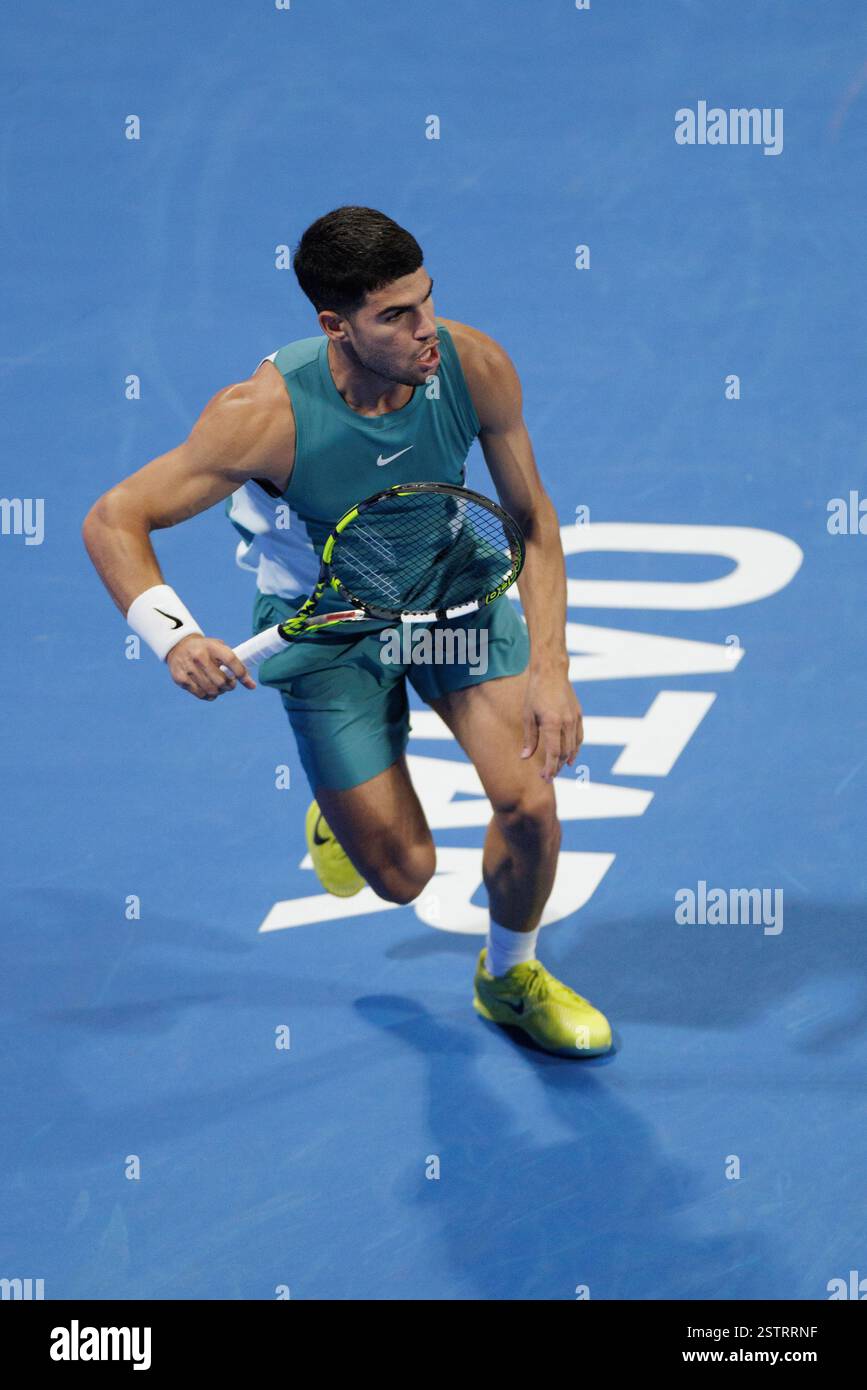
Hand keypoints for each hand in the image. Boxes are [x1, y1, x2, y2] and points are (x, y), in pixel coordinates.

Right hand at [166, 634, 255, 700]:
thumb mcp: (218, 647)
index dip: (242, 674)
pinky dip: (209, 696)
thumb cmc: (205, 649)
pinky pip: (201, 694)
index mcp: (211, 646)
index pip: (231, 660)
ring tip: (220, 687)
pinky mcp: (180, 679)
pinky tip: (209, 690)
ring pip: (212, 690)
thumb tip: (251, 684)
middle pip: (221, 680)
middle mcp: (199, 656)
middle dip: (230, 686)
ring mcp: (188, 668)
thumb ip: (233, 661)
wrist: (178, 646)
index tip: (250, 684)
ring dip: (220, 692)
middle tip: (230, 684)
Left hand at [521, 666, 582, 780]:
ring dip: (566, 760)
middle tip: (549, 776)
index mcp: (552, 723)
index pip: (554, 753)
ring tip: (558, 769)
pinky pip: (579, 737)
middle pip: (565, 753)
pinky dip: (575, 748)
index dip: (550, 768)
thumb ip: (529, 738)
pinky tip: (570, 755)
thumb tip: (525, 757)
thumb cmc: (535, 693)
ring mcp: (575, 719)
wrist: (551, 673)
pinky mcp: (578, 715)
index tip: (545, 778)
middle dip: (557, 767)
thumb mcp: (528, 716)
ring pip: (574, 747)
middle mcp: (567, 723)